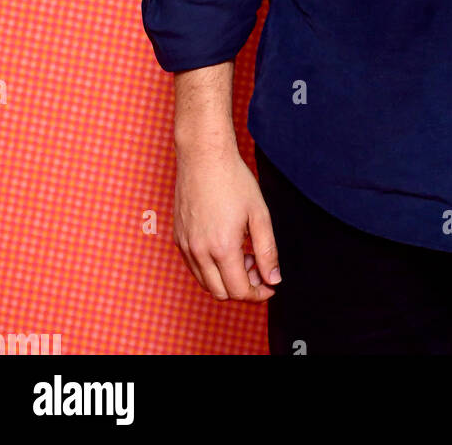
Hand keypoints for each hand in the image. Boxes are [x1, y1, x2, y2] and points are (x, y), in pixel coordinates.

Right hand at [174, 142, 280, 301]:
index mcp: (222, 248)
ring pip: (205, 283)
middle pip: (220, 293)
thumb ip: (268, 251)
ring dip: (225, 279)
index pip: (239, 291)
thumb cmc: (234, 180)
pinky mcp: (178, 238)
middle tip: (257, 266)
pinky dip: (210, 268)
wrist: (204, 157)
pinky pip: (194, 267)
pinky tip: (225, 247)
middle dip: (242, 288)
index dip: (258, 293)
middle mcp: (199, 252)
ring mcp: (185, 246)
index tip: (269, 286)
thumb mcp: (259, 215)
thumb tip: (273, 279)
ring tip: (243, 253)